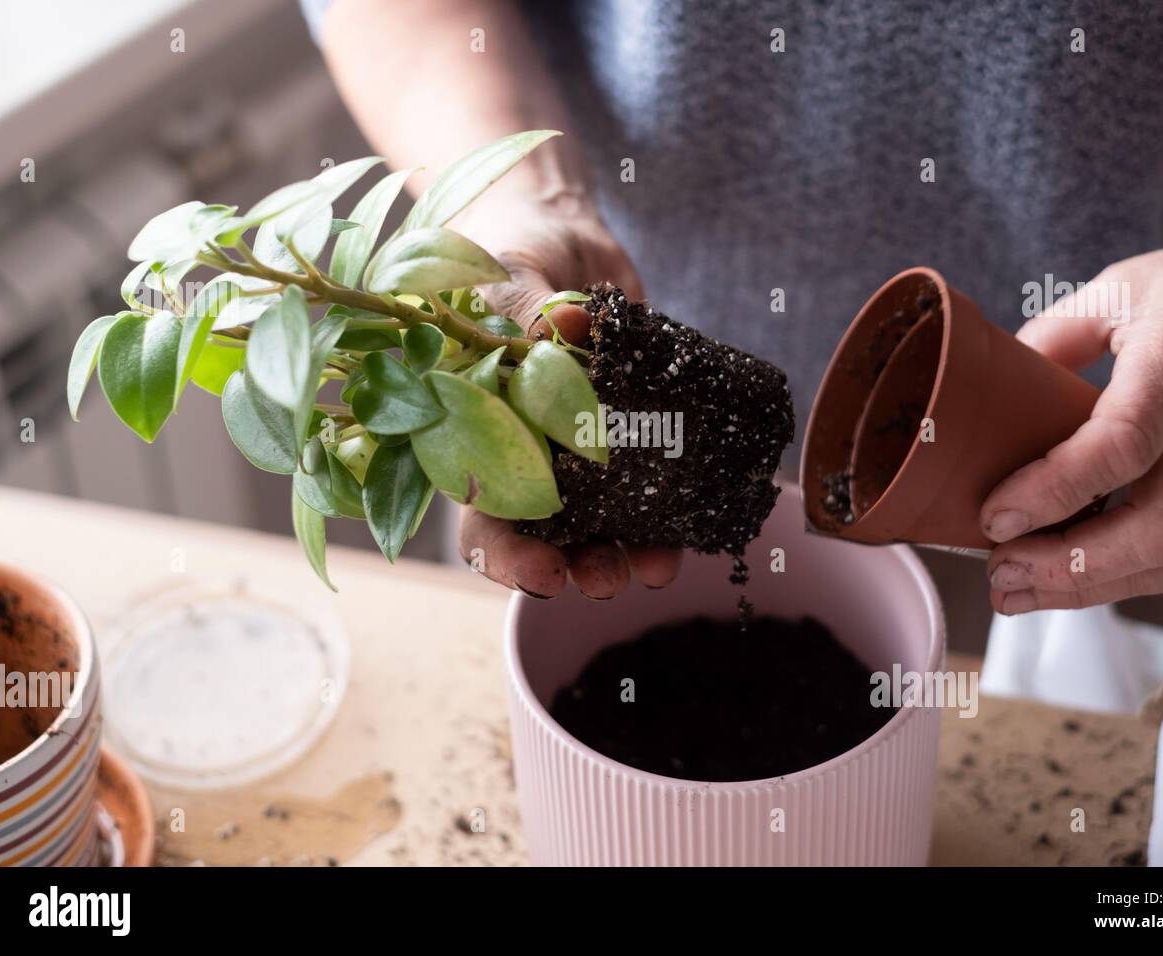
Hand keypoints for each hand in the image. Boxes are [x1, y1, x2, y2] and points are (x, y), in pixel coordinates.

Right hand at [454, 194, 682, 597]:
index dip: (505, 552)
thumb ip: (524, 313)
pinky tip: (687, 531)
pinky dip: (666, 510)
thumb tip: (553, 340)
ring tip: (654, 568)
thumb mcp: (507, 274)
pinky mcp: (629, 423)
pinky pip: (646, 477)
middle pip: (542, 530)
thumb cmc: (508, 246)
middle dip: (573, 565)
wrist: (558, 223)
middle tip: (606, 578)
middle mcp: (524, 444)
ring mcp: (577, 440)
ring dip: (623, 551)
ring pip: (597, 519)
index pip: (480, 509)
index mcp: (475, 425)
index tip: (542, 573)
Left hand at [982, 223, 1162, 612]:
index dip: (1054, 489)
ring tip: (1012, 592)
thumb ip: (1052, 338)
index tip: (993, 515)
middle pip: (1156, 527)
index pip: (1124, 443)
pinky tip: (1056, 580)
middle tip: (998, 571)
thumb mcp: (1119, 289)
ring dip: (1083, 588)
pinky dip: (1111, 576)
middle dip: (1069, 566)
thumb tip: (987, 397)